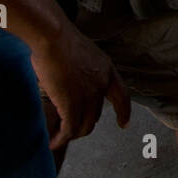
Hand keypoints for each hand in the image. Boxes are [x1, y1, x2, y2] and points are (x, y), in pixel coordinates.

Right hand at [31, 18, 130, 149]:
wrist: (53, 36)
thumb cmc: (60, 38)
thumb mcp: (84, 53)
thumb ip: (85, 69)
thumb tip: (74, 80)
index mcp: (107, 70)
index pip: (122, 96)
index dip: (124, 112)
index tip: (124, 123)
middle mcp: (102, 84)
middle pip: (96, 115)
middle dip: (83, 124)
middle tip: (70, 128)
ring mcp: (88, 95)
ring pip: (84, 126)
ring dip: (71, 134)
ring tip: (59, 137)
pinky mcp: (71, 103)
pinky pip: (69, 129)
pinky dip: (61, 138)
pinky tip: (53, 141)